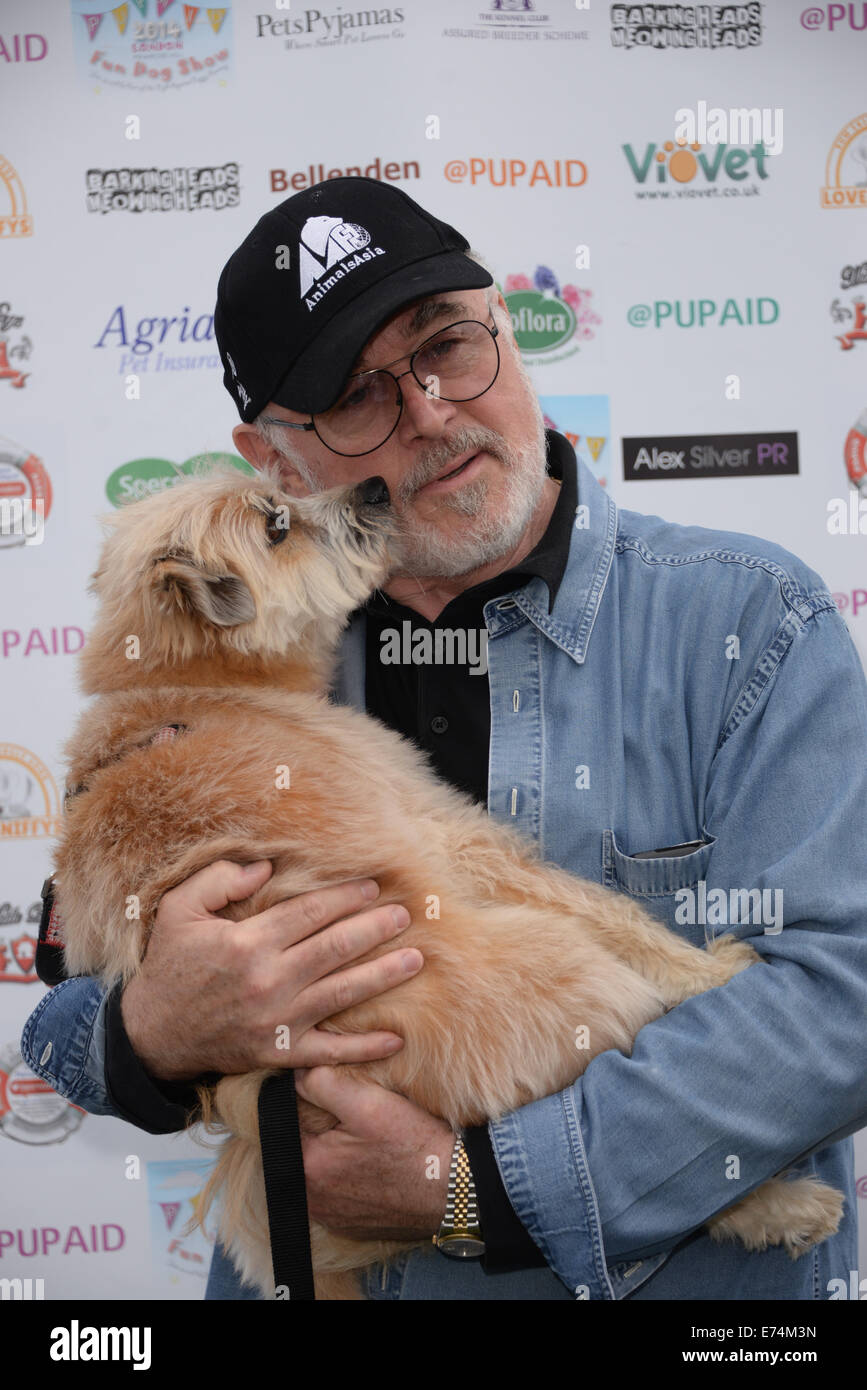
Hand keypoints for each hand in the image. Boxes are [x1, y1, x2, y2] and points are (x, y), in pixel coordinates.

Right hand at [120, 860, 421, 1081]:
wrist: (152, 1034)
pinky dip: (364, 1048)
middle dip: (376, 928)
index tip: (373, 886)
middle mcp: (269, 981)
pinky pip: (329, 1051)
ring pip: (343, 993)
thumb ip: (219, 880)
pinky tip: (395, 1037)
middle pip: (336, 948)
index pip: (310, 913)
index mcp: (248, 943)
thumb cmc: (170, 967)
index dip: (345, 898)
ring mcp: (277, 1020)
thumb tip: (266, 868)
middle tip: (405, 915)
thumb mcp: (180, 910)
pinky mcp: (278, 1052)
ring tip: (415, 960)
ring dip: (383, 975)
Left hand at [295, 1066, 454, 1239]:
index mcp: (308, 1168)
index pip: (287, 1123)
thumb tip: (296, 1072)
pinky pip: (338, 1194)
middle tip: (352, 1116)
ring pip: (319, 1172)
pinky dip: (348, 1177)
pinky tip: (373, 1163)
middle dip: (319, 1129)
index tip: (331, 1092)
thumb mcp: (367, 1102)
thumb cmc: (414, 1145)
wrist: (457, 1190)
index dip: (306, 1100)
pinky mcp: (352, 1226)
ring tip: (365, 1139)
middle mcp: (313, 1201)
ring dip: (333, 1154)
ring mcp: (333, 1218)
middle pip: (302, 1149)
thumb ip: (322, 1082)